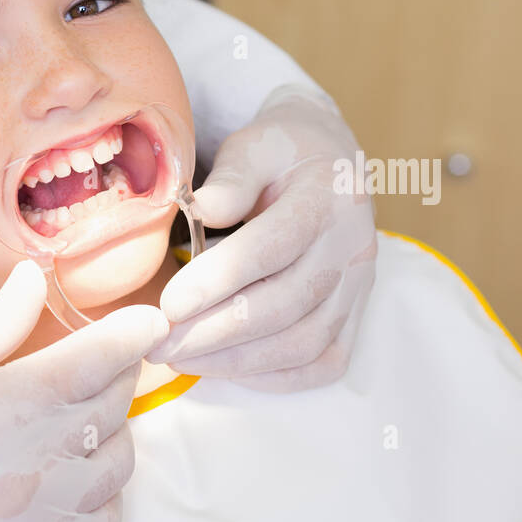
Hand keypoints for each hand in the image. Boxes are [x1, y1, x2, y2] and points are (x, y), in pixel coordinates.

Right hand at [0, 262, 168, 521]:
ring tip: (73, 414)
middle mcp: (34, 467)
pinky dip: (102, 489)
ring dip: (110, 428)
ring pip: (119, 461)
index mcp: (0, 410)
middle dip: (113, 371)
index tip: (149, 318)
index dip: (131, 333)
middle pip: (114, 403)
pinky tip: (67, 472)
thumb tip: (30, 278)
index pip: (96, 361)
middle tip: (91, 357)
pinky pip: (107, 518)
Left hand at [148, 85, 376, 389]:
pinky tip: (231, 369)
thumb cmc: (281, 151)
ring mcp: (359, 283)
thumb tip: (202, 208)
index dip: (219, 281)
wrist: (331, 157)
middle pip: (286, 304)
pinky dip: (279, 376)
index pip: (272, 248)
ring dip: (240, 360)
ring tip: (183, 358)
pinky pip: (327, 360)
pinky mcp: (357, 310)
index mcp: (326, 197)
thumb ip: (231, 177)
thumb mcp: (254, 146)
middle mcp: (351, 246)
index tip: (169, 305)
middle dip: (217, 331)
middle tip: (161, 343)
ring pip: (306, 341)